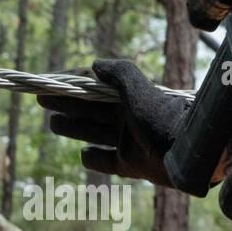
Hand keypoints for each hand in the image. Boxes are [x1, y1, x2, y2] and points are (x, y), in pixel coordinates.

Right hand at [38, 59, 189, 187]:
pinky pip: (107, 161)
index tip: (51, 82)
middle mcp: (129, 118)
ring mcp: (130, 142)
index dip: (72, 84)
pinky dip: (93, 158)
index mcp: (131, 98)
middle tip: (43, 99)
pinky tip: (82, 154)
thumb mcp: (140, 90)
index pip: (95, 87)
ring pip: (94, 133)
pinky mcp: (131, 165)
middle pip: (90, 110)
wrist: (189, 153)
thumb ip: (119, 73)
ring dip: (73, 127)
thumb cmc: (163, 119)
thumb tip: (95, 65)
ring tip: (52, 123)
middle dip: (67, 104)